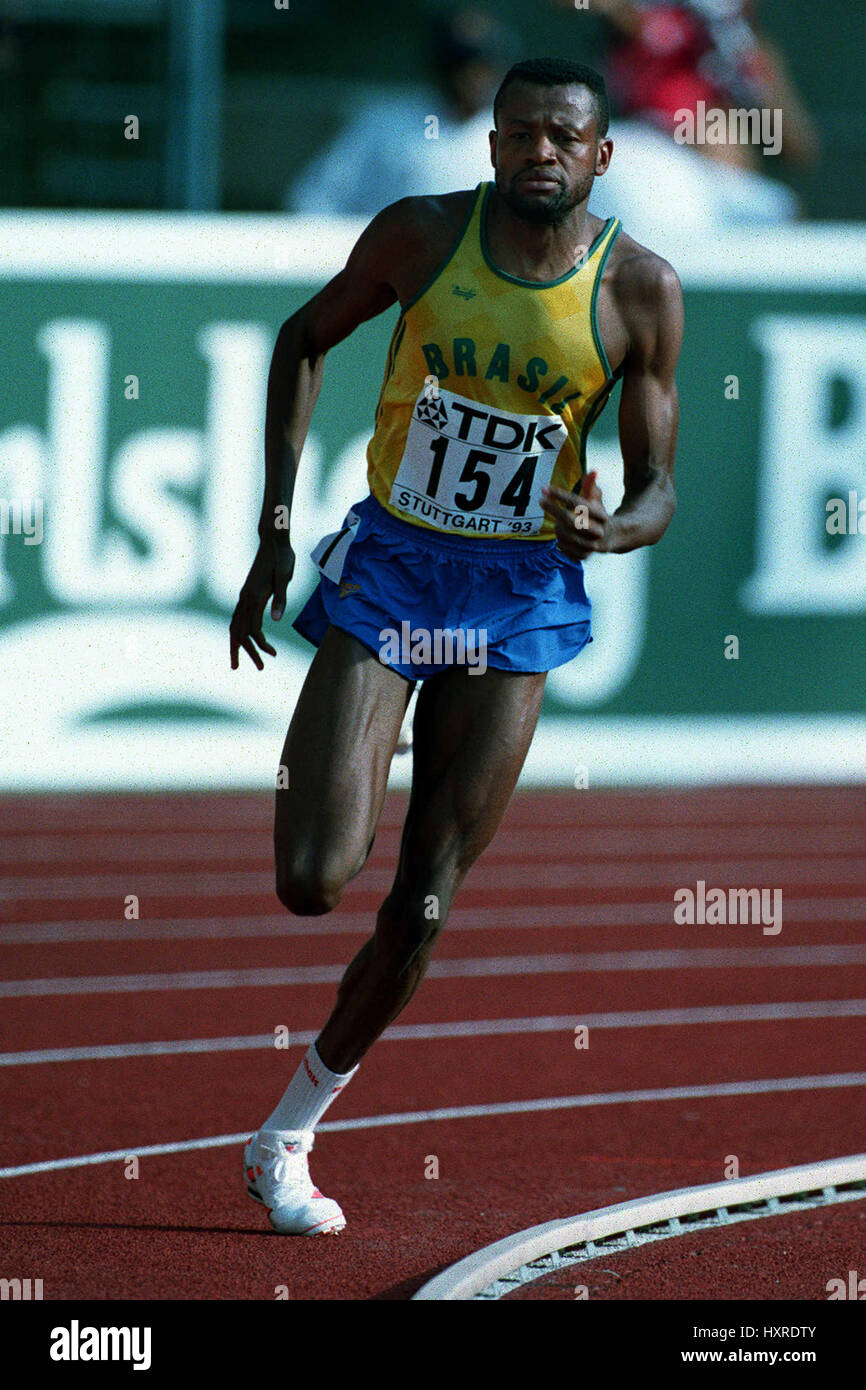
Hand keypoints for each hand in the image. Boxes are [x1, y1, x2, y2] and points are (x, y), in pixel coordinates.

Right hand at [229, 537, 294, 669]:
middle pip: (240, 632)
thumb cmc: (282, 558)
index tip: (273, 655)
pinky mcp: (246, 593)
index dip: (262, 645)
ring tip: (239, 662)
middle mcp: (245, 598)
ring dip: (239, 645)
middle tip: (260, 668)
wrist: (273, 541)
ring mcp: (244, 596)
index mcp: (254, 597)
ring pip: (235, 626)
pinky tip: (243, 639)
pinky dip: (238, 632)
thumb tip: (275, 620)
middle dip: (247, 652)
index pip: (254, 630)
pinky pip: (237, 618)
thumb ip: (280, 598)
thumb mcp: (285, 577)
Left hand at [541, 471, 616, 560]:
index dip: (560, 495)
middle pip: (570, 521)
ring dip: (557, 527)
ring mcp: (592, 546)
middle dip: (553, 510)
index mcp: (602, 516)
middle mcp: (598, 532)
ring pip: (564, 535)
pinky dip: (560, 541)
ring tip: (559, 522)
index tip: (544, 489)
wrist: (611, 537)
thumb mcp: (595, 499)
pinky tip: (563, 536)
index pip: (578, 503)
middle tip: (541, 502)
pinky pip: (563, 548)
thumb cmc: (597, 514)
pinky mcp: (584, 557)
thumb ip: (591, 486)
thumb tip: (593, 470)